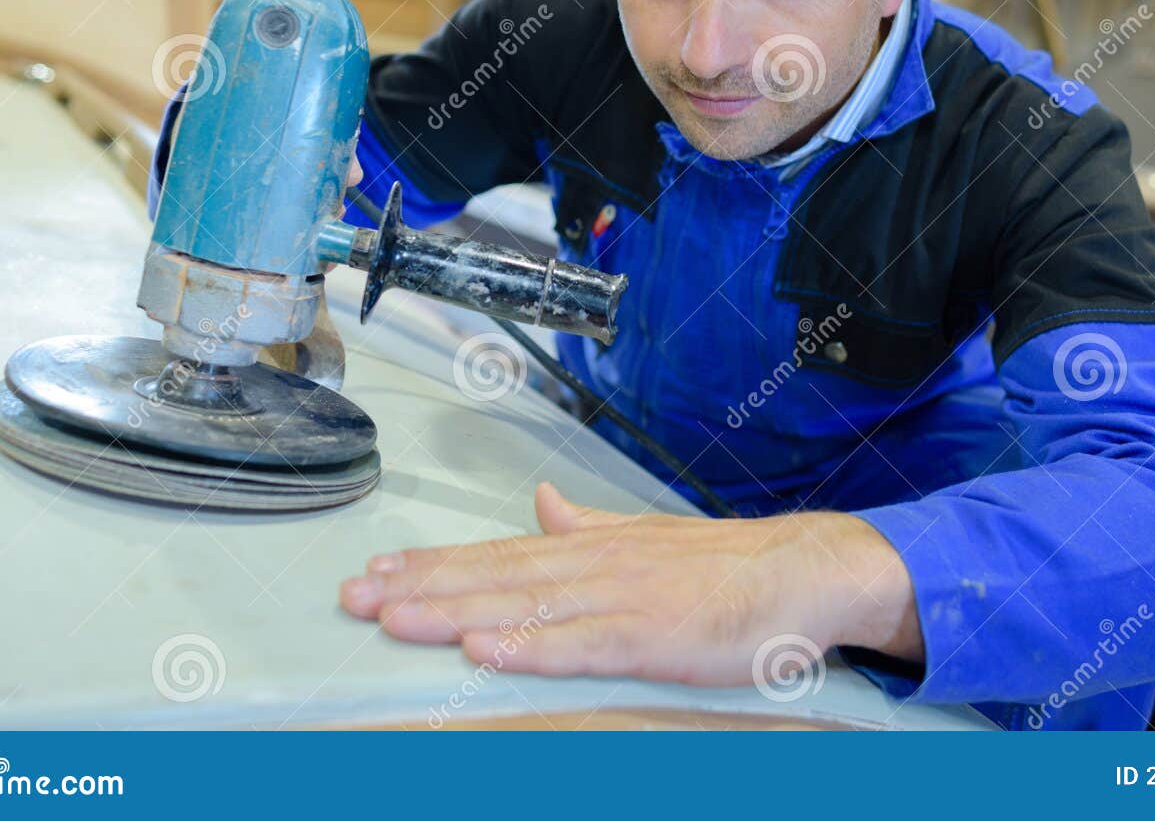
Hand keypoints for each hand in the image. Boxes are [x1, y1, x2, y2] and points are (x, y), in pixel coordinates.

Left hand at [338, 482, 921, 683]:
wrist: (799, 572)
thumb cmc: (723, 564)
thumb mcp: (645, 535)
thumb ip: (588, 524)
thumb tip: (544, 501)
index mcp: (590, 546)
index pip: (496, 554)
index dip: (434, 563)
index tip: (378, 569)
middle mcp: (594, 565)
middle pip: (493, 577)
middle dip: (420, 586)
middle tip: (355, 596)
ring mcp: (620, 599)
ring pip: (522, 605)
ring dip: (454, 612)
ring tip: (395, 617)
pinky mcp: (650, 635)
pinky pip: (580, 645)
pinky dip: (529, 647)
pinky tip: (484, 651)